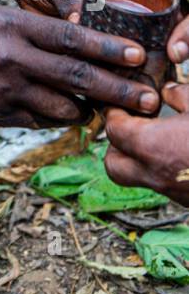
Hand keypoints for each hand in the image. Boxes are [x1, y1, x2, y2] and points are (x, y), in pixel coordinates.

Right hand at [0, 5, 159, 127]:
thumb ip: (24, 32)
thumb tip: (64, 45)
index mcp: (10, 24)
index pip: (71, 35)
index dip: (108, 46)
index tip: (137, 55)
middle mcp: (10, 56)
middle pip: (77, 75)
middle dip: (118, 88)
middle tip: (148, 98)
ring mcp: (1, 89)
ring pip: (61, 106)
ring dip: (85, 110)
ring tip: (103, 111)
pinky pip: (34, 122)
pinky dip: (52, 120)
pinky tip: (62, 118)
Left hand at [104, 83, 188, 204]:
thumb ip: (179, 94)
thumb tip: (167, 91)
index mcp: (151, 146)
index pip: (113, 129)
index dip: (115, 113)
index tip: (124, 104)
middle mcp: (153, 174)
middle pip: (113, 164)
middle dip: (116, 144)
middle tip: (134, 126)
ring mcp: (170, 192)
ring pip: (137, 178)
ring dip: (139, 160)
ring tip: (158, 139)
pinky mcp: (186, 201)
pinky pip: (162, 185)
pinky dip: (162, 170)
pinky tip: (179, 154)